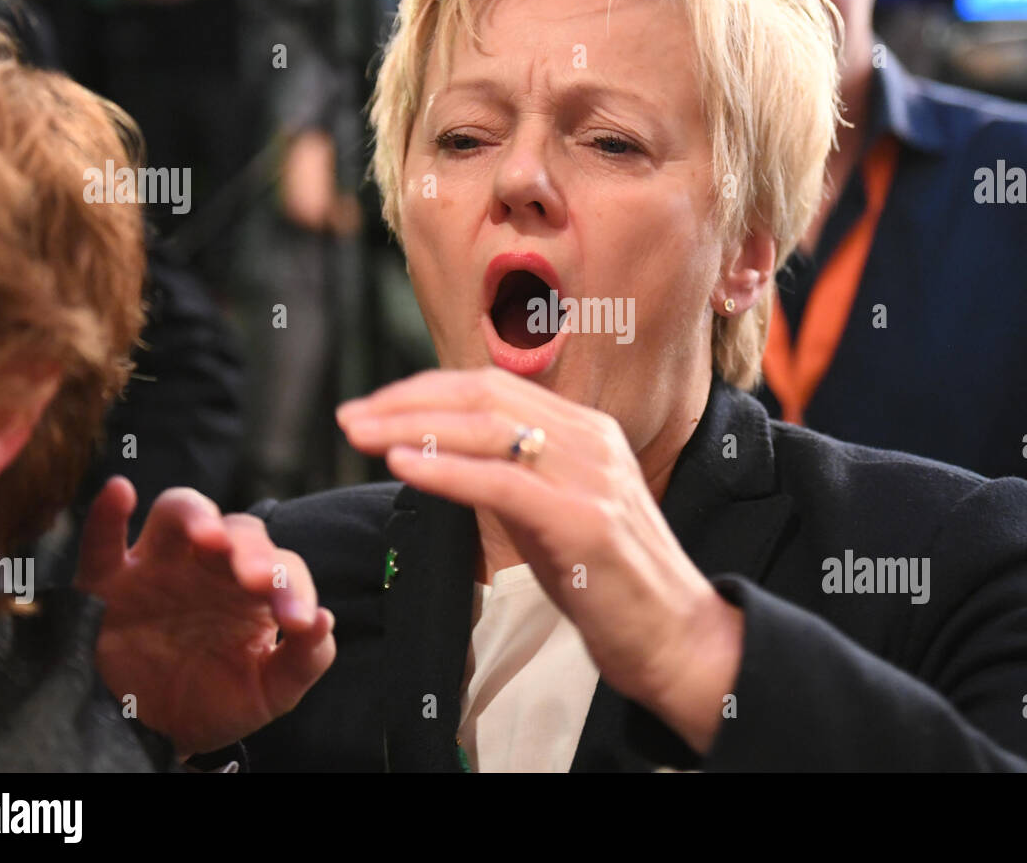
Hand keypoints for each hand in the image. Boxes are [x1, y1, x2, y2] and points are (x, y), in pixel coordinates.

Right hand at [76, 477, 335, 757]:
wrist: (159, 734)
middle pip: (237, 530)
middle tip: (257, 579)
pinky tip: (119, 491)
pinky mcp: (106, 584)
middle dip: (251, 550)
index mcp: (255, 586)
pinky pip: (102, 544)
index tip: (300, 622)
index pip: (282, 567)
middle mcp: (210, 565)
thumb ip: (305, 659)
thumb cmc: (222, 699)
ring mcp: (158, 567)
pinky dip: (106, 515)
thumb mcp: (272, 689)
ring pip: (177, 513)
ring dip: (196, 517)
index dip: (294, 589)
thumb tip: (325, 620)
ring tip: (210, 538)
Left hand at [337, 368, 743, 751]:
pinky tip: (400, 465)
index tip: (374, 407)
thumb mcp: (557, 512)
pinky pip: (500, 482)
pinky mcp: (584, 520)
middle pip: (482, 396)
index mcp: (586, 430)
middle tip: (349, 417)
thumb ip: (513, 477)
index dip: (424, 390)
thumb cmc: (611, 584)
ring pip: (486, 429)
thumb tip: (446, 459)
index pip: (492, 388)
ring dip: (411, 427)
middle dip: (406, 401)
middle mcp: (591, 439)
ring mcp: (591, 475)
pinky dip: (443, 470)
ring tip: (359, 435)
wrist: (677, 639)